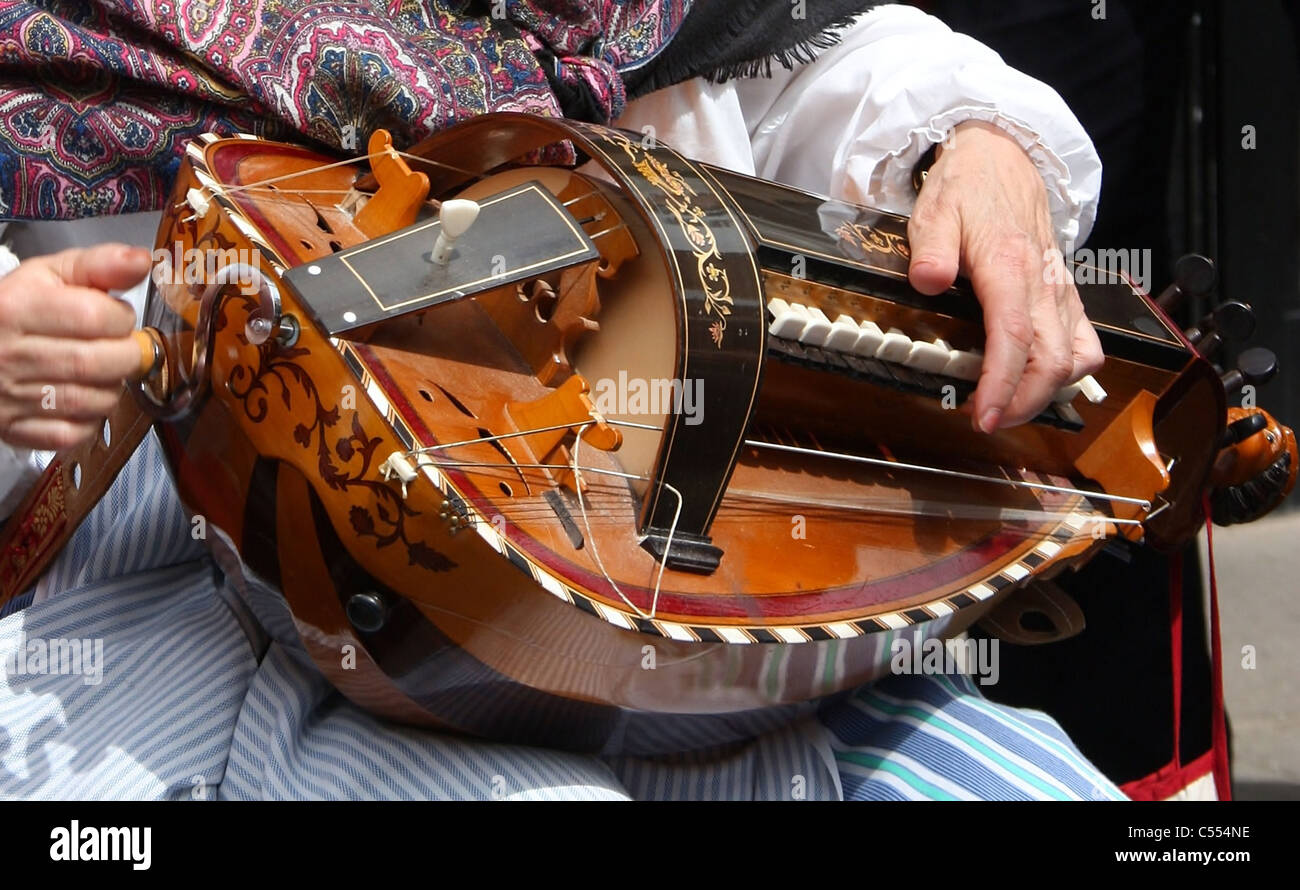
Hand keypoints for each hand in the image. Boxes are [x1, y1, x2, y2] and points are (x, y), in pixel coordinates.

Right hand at [0, 244, 150, 450]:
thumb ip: (99, 265)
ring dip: (112, 388)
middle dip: (126, 355)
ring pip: (90, 401)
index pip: (95, 316)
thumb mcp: (49, 275)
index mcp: (17, 306)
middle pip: (97, 363)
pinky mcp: (12, 428)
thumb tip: (143, 261)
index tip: (116, 316)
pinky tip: (85, 399)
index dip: (121, 318)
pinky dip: (90, 420)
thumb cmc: (15, 310)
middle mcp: (9, 352)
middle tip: (121, 347)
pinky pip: (72, 434)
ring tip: (104, 371)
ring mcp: (9, 395)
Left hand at [907, 120, 1103, 432]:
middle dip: (1025, 402)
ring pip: (1076, 355)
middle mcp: (1043, 282)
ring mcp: (1060, 289)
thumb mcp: (935, 209)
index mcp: (1010, 265)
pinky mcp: (1066, 293)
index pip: (1014, 337)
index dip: (1002, 384)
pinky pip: (1086, 340)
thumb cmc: (967, 187)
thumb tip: (928, 279)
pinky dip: (1070, 370)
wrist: (1001, 157)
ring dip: (1048, 392)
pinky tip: (1041, 381)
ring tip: (1009, 409)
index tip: (983, 415)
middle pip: (1053, 358)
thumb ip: (931, 247)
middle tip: (988, 422)